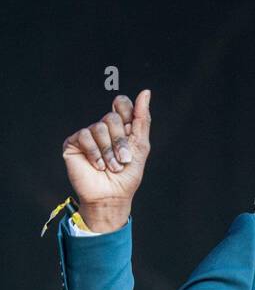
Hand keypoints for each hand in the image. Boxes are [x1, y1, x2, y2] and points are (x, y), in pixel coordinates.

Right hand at [61, 90, 151, 230]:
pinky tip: (97, 166)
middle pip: (112, 117)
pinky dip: (94, 153)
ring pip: (99, 127)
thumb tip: (146, 91)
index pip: (122, 104)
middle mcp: (103, 128)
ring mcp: (88, 135)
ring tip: (110, 167)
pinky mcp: (74, 142)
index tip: (129, 130)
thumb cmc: (127, 177)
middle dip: (120, 142)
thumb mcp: (140, 147)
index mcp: (120, 128)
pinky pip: (85, 135)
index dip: (126, 113)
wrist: (111, 197)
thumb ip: (142, 120)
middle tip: (122, 160)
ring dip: (108, 152)